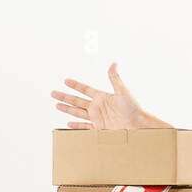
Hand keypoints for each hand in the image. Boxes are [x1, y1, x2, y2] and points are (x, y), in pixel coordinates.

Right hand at [50, 62, 171, 130]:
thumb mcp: (123, 91)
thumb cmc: (134, 108)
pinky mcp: (99, 129)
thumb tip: (113, 63)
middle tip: (53, 93)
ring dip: (67, 109)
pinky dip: (76, 126)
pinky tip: (69, 123)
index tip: (65, 80)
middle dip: (64, 97)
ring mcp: (97, 118)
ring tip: (56, 105)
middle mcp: (98, 107)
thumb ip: (115, 78)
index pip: (85, 89)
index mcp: (102, 97)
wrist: (138, 126)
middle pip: (77, 101)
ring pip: (78, 113)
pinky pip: (85, 127)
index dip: (75, 85)